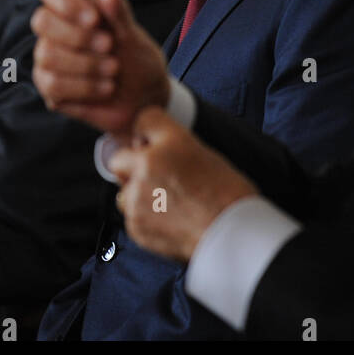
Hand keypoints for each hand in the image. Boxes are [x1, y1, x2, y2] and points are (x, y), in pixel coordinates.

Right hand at [31, 0, 169, 133]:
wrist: (144, 98)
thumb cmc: (136, 59)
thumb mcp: (131, 34)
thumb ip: (118, 9)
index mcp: (75, 7)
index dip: (68, 2)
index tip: (95, 18)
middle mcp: (56, 30)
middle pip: (41, 20)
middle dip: (78, 36)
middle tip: (109, 45)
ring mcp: (48, 58)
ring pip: (48, 54)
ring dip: (87, 64)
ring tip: (113, 70)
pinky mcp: (49, 87)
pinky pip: (53, 84)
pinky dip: (85, 87)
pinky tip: (105, 87)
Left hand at [109, 107, 257, 261]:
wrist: (233, 235)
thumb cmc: (229, 197)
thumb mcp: (206, 155)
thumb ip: (174, 150)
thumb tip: (156, 153)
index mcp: (172, 141)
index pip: (145, 119)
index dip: (148, 134)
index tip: (151, 145)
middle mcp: (148, 164)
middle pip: (120, 158)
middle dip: (132, 167)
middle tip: (154, 179)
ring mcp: (138, 196)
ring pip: (123, 191)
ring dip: (138, 196)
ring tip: (168, 205)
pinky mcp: (135, 224)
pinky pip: (131, 217)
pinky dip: (146, 219)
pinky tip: (170, 222)